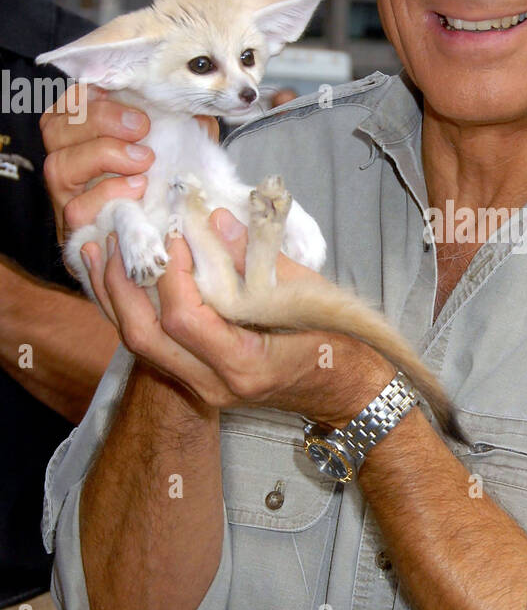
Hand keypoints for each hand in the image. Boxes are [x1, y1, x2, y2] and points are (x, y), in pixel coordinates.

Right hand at [41, 84, 218, 245]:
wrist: (151, 248)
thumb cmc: (159, 186)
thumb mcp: (173, 150)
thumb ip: (182, 128)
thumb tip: (199, 112)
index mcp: (82, 133)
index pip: (69, 102)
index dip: (93, 95)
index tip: (130, 98)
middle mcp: (66, 159)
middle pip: (56, 127)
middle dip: (100, 119)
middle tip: (142, 127)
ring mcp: (67, 194)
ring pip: (59, 165)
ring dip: (103, 155)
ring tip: (144, 160)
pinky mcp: (76, 227)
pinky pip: (76, 208)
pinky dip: (107, 193)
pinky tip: (138, 187)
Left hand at [80, 207, 392, 420]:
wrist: (343, 390)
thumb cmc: (335, 344)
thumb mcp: (307, 295)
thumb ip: (258, 258)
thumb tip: (214, 219)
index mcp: (245, 365)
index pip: (185, 319)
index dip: (169, 273)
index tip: (171, 233)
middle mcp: (214, 384)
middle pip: (145, 336)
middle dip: (122, 284)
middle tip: (117, 238)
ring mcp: (201, 386)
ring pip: (138, 343)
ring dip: (115, 295)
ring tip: (101, 250)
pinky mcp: (195, 378)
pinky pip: (149, 345)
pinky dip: (130, 308)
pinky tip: (119, 276)